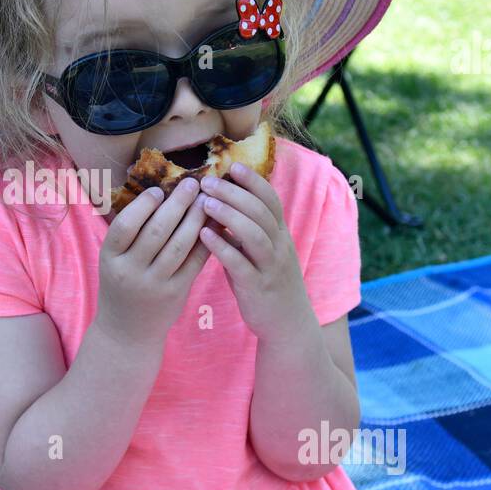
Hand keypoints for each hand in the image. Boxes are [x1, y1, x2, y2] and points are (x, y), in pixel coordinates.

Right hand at [95, 177, 210, 347]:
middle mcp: (130, 272)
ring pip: (179, 245)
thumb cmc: (121, 285)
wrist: (126, 330)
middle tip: (192, 184)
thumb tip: (159, 192)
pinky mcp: (176, 293)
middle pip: (157, 231)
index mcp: (110, 258)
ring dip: (195, 219)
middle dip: (177, 204)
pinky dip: (205, 240)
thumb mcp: (113, 260)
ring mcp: (154, 284)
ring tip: (205, 201)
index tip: (159, 190)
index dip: (143, 205)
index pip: (125, 225)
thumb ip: (130, 233)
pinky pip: (194, 262)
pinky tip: (212, 225)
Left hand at [196, 162, 304, 339]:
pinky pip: (240, 263)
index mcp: (280, 235)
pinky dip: (222, 247)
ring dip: (229, 215)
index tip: (232, 165)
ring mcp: (270, 266)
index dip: (253, 181)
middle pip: (260, 212)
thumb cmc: (267, 283)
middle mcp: (279, 247)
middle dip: (233, 193)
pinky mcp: (258, 287)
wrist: (287, 324)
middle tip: (207, 181)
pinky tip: (203, 235)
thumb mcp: (261, 252)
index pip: (270, 200)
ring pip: (254, 234)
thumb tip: (220, 204)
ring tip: (205, 203)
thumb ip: (245, 230)